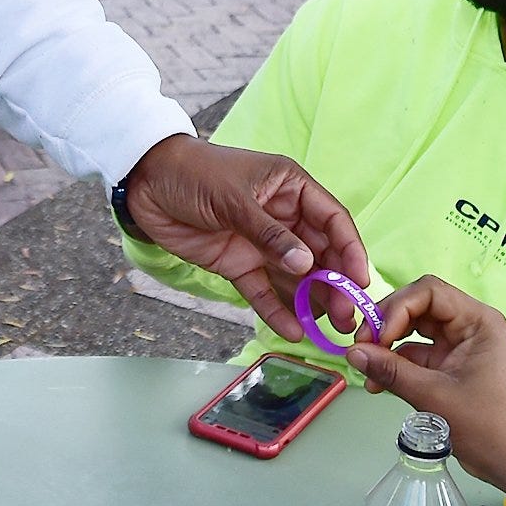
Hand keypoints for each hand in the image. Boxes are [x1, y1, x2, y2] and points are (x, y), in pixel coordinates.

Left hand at [118, 136, 369, 343]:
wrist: (144, 184)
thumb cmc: (193, 173)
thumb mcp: (234, 199)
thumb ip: (270, 234)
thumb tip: (307, 264)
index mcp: (291, 188)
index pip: (333, 220)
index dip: (350, 250)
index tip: (360, 280)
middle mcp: (284, 216)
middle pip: (320, 254)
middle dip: (335, 284)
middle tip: (347, 317)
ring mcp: (262, 243)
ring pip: (296, 277)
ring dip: (312, 303)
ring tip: (326, 331)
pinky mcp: (239, 264)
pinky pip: (264, 290)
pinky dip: (277, 310)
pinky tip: (291, 330)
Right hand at [347, 278, 505, 505]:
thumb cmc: (489, 426)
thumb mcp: (435, 396)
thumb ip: (391, 371)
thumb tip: (353, 353)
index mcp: (478, 321)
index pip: (429, 292)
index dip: (397, 309)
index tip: (376, 338)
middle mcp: (469, 326)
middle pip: (418, 307)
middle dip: (387, 325)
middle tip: (361, 348)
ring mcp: (459, 347)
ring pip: (413, 332)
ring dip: (387, 347)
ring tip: (367, 369)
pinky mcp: (450, 367)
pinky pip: (416, 355)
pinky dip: (396, 365)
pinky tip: (377, 383)